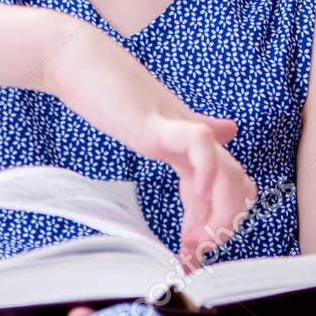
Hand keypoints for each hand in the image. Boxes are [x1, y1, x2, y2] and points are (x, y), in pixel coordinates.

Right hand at [41, 23, 256, 269]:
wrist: (77, 59)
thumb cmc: (109, 90)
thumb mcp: (155, 122)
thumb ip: (188, 135)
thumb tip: (225, 131)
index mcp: (190, 143)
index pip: (226, 187)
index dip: (218, 223)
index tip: (192, 256)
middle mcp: (193, 136)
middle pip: (238, 183)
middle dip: (225, 225)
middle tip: (196, 254)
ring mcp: (178, 127)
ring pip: (228, 170)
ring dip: (219, 212)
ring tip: (196, 241)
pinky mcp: (157, 119)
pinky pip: (199, 144)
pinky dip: (207, 174)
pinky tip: (198, 199)